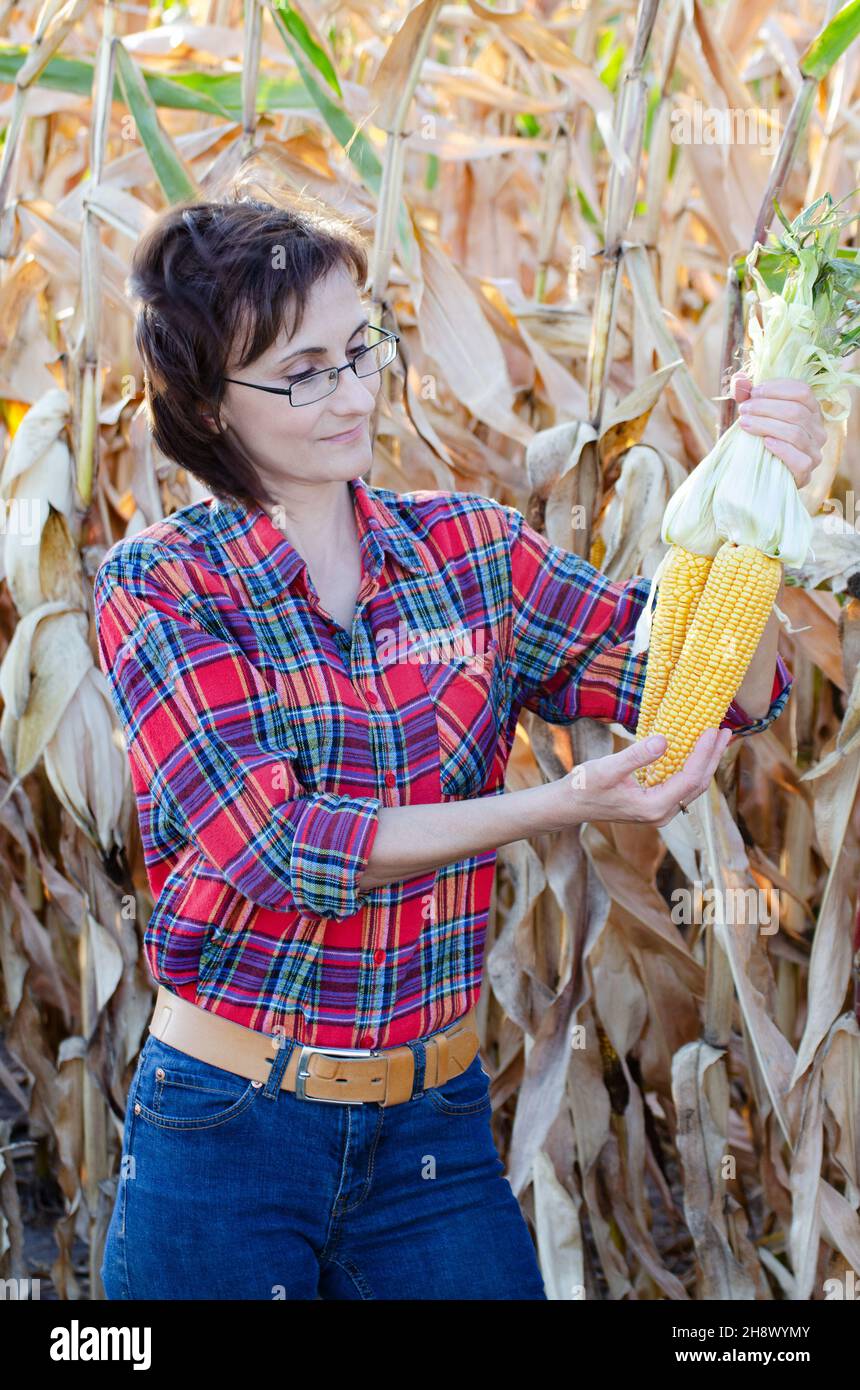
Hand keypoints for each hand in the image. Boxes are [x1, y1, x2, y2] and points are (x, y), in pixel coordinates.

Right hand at [562, 727, 732, 827]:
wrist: (570, 806)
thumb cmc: (585, 787)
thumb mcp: (608, 768)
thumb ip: (637, 756)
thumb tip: (665, 740)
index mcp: (654, 806)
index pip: (689, 778)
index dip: (703, 753)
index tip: (712, 729)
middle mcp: (662, 813)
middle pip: (698, 784)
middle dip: (712, 756)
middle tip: (725, 731)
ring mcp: (660, 811)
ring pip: (693, 786)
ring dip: (706, 762)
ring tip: (718, 739)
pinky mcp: (656, 805)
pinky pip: (682, 786)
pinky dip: (692, 767)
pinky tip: (696, 752)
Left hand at [730, 373, 825, 486]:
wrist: (763, 473)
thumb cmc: (762, 436)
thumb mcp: (755, 413)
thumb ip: (747, 395)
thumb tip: (739, 381)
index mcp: (811, 410)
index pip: (803, 391)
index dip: (777, 388)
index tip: (753, 392)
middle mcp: (818, 429)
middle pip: (796, 411)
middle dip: (765, 407)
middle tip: (743, 409)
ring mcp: (814, 451)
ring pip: (795, 433)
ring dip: (766, 425)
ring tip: (744, 424)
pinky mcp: (806, 472)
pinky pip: (799, 459)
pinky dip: (782, 449)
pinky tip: (765, 443)